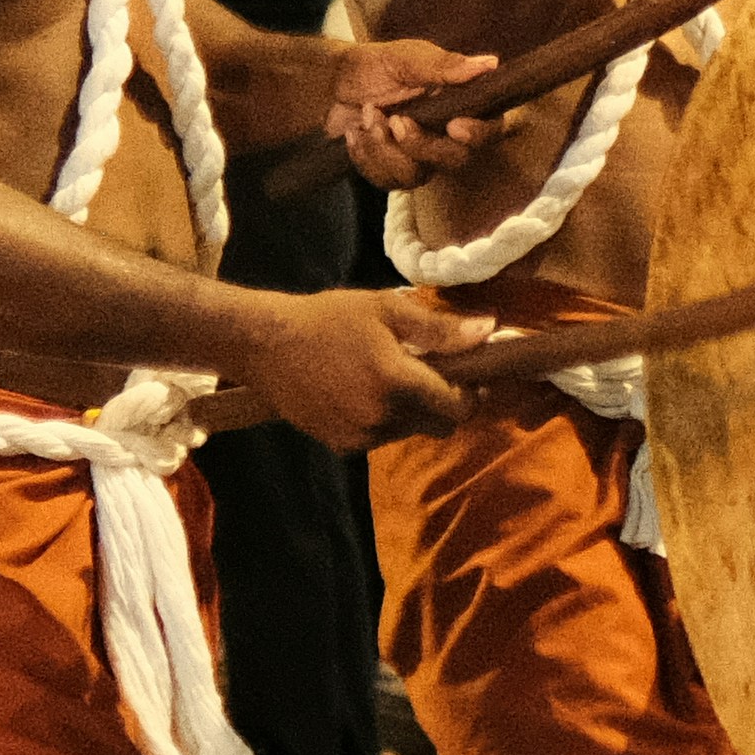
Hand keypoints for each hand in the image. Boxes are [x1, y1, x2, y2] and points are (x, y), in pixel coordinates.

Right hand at [235, 284, 479, 451]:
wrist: (266, 345)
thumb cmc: (328, 319)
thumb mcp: (386, 309)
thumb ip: (439, 327)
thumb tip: (488, 330)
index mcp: (398, 382)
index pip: (458, 407)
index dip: (471, 393)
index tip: (469, 375)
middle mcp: (382, 417)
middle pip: (439, 425)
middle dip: (444, 403)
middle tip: (430, 373)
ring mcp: (360, 436)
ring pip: (410, 432)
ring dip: (413, 411)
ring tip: (390, 378)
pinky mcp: (341, 445)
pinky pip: (381, 438)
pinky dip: (384, 420)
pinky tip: (364, 393)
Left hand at [329, 34, 500, 190]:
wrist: (333, 84)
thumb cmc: (374, 66)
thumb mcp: (406, 58)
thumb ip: (445, 65)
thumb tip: (489, 63)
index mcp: (459, 104)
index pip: (490, 128)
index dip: (479, 133)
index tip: (456, 125)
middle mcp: (446, 136)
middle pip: (456, 159)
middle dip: (422, 145)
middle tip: (396, 121)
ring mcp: (419, 157)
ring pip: (417, 175)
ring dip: (385, 149)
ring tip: (366, 117)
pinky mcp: (393, 171)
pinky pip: (387, 180)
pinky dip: (367, 156)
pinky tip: (354, 132)